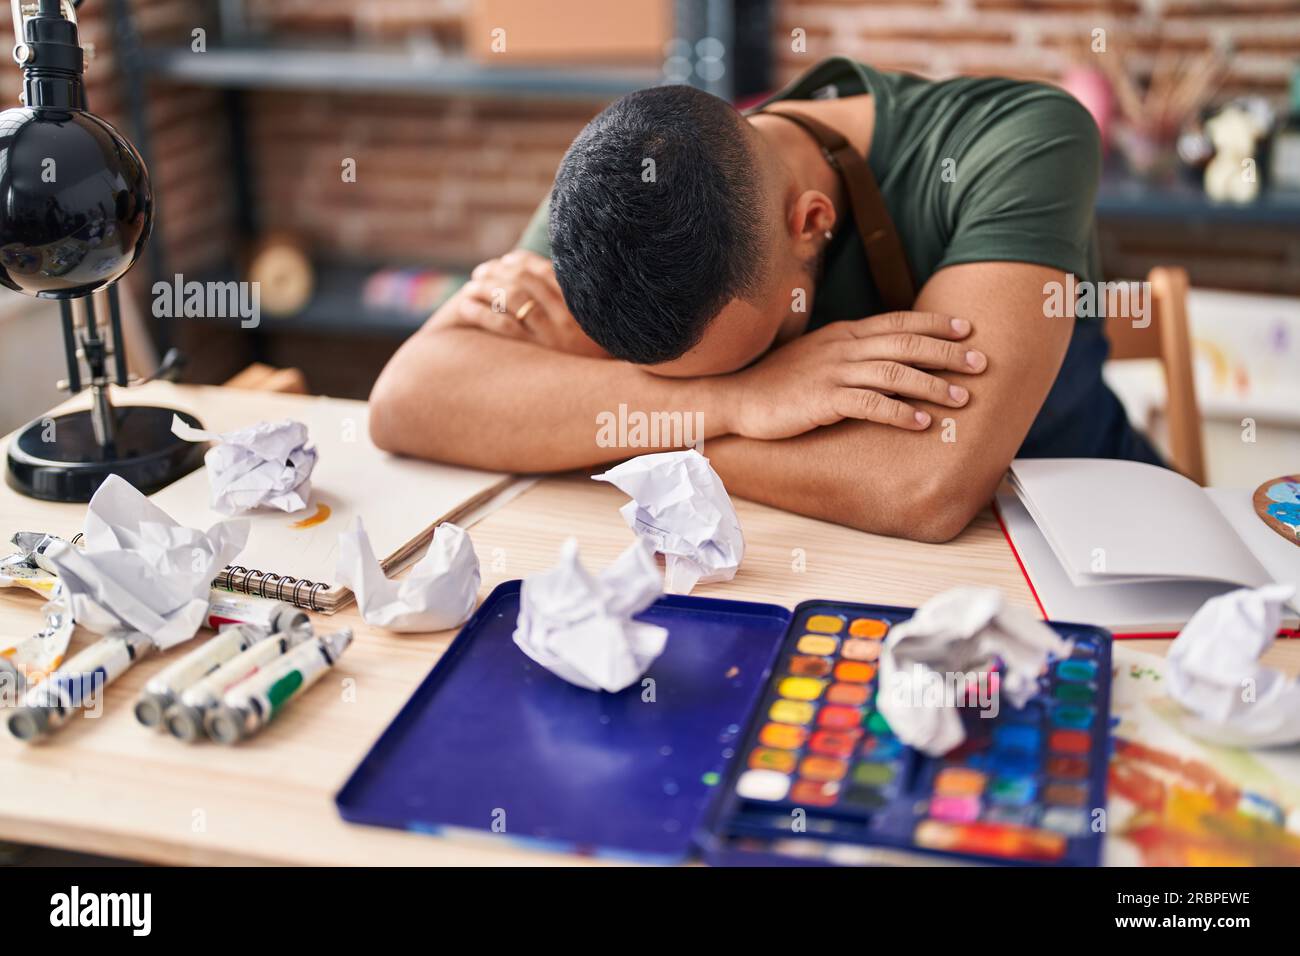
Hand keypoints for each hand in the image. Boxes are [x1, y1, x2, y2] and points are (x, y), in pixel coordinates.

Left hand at [430, 250, 607, 357]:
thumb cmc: (590, 359)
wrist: (600, 394)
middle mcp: (567, 316)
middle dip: (497, 272)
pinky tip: (465, 306)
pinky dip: (480, 311)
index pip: (545, 270)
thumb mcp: (590, 328)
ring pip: (511, 298)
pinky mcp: (535, 355)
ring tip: (471, 288)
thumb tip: (537, 279)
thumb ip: (569, 305)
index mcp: (580, 305)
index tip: (504, 262)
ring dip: (485, 287)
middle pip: (525, 280)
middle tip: (480, 273)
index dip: (521, 261)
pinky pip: (501, 325)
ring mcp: (551, 335)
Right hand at [726, 311, 986, 439]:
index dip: (935, 323)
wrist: (738, 395)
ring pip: (894, 373)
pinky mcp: (822, 400)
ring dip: (932, 385)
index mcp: (844, 333)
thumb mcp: (817, 355)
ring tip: (962, 399)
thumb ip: (850, 351)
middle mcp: (843, 348)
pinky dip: (899, 412)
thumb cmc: (778, 380)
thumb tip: (885, 357)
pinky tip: (922, 422)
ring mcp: (833, 373)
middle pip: (906, 344)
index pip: (898, 321)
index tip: (967, 329)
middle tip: (981, 363)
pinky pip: (869, 404)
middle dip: (948, 353)